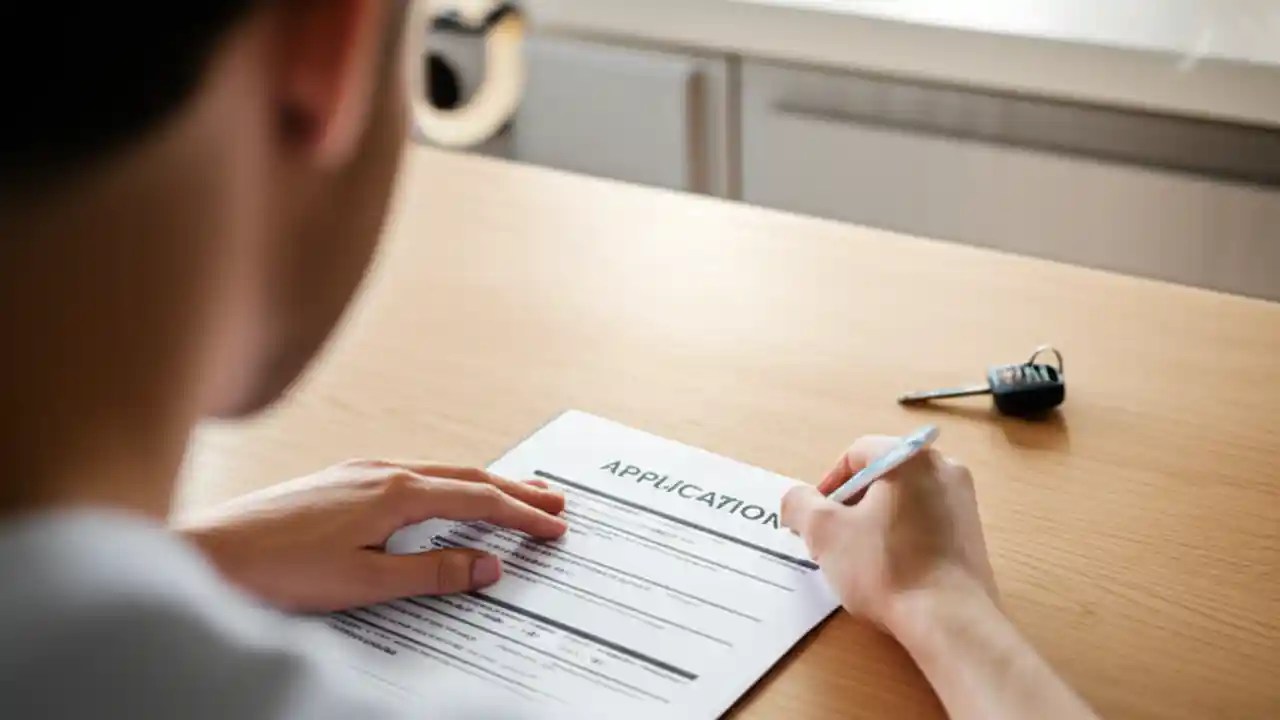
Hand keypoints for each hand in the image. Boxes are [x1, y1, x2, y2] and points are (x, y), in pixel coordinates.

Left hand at [179, 460, 567, 612]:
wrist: (208, 552)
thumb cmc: (278, 569)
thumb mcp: (366, 582)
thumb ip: (433, 573)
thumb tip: (487, 566)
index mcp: (395, 492)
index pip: (478, 501)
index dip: (522, 515)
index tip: (554, 526)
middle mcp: (381, 470)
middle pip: (467, 476)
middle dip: (515, 488)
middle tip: (554, 499)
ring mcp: (358, 470)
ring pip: (439, 471)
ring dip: (482, 482)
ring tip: (513, 493)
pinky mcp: (338, 478)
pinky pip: (411, 472)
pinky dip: (445, 482)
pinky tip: (442, 494)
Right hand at [781, 436, 996, 633]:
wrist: (949, 620)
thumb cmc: (886, 568)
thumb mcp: (825, 533)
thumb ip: (800, 505)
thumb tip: (796, 500)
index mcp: (910, 457)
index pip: (856, 454)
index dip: (828, 484)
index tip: (816, 519)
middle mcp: (945, 468)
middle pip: (882, 476)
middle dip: (852, 504)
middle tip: (834, 539)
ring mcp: (964, 501)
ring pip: (904, 500)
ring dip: (876, 521)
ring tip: (860, 558)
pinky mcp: (972, 533)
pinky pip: (926, 522)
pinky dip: (903, 536)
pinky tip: (891, 568)